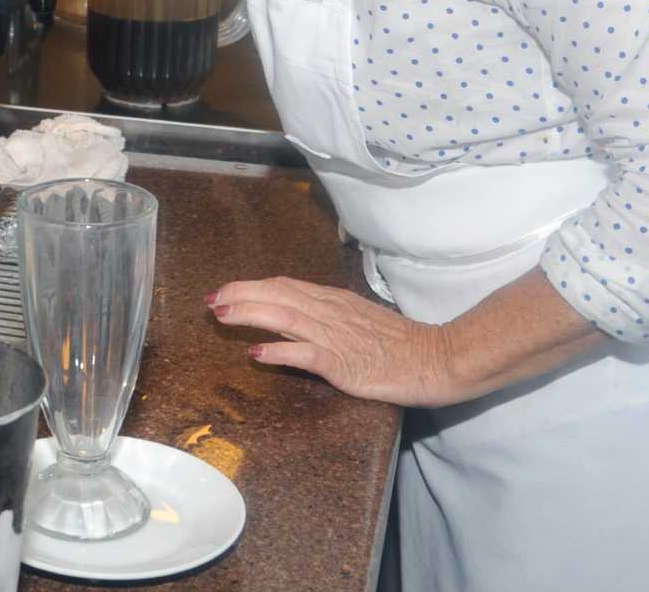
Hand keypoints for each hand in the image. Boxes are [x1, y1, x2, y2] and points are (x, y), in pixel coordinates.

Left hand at [208, 276, 455, 406]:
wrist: (437, 359)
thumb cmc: (400, 343)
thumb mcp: (357, 318)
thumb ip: (325, 315)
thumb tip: (289, 315)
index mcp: (333, 300)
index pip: (283, 285)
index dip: (251, 286)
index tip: (225, 291)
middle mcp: (330, 312)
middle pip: (277, 294)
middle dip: (240, 294)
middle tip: (211, 300)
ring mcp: (336, 336)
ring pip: (284, 316)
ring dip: (249, 314)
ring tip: (222, 315)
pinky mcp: (344, 363)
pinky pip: (304, 354)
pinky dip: (277, 351)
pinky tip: (256, 354)